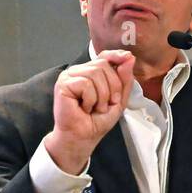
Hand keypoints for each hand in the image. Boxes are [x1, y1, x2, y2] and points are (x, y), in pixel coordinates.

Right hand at [43, 50, 135, 173]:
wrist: (83, 137)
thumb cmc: (97, 121)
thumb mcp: (118, 100)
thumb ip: (124, 79)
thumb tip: (129, 57)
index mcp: (91, 72)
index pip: (104, 56)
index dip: (116, 55)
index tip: (128, 57)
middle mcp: (79, 71)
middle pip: (103, 64)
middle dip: (112, 86)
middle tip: (106, 105)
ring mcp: (69, 76)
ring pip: (95, 73)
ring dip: (101, 96)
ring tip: (94, 108)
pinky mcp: (63, 84)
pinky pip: (85, 84)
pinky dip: (90, 99)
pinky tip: (83, 108)